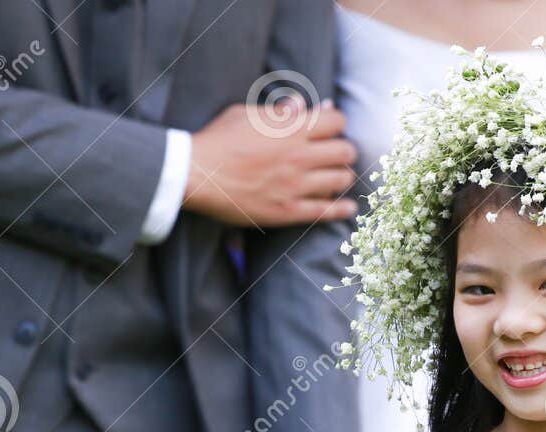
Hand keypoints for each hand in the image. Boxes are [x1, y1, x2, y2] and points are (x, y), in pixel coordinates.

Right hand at [185, 99, 358, 226]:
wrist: (197, 174)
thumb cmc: (218, 140)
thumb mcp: (246, 115)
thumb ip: (278, 112)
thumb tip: (301, 105)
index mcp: (290, 128)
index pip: (336, 121)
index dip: (337, 122)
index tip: (331, 128)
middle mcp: (299, 156)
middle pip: (345, 151)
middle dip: (344, 151)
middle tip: (337, 154)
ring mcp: (295, 185)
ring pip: (340, 180)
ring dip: (341, 177)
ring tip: (336, 177)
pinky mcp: (288, 211)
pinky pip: (326, 211)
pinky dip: (342, 209)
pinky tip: (349, 208)